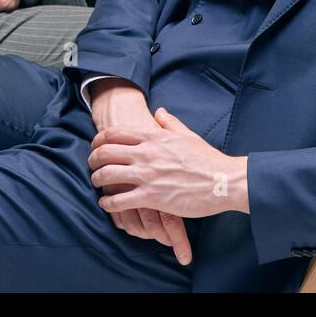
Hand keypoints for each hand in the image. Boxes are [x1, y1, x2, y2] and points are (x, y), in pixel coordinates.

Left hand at [89, 106, 247, 229]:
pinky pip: (119, 201)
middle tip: (92, 166)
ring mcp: (147, 176)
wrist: (223, 180)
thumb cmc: (207, 159)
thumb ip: (169, 122)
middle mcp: (146, 154)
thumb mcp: (187, 134)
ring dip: (97, 180)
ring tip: (97, 184)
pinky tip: (108, 204)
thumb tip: (158, 112)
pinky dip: (108, 203)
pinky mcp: (151, 197)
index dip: (98, 140)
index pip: (114, 133)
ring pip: (107, 175)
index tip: (96, 147)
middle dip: (93, 160)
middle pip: (104, 152)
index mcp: (153, 137)